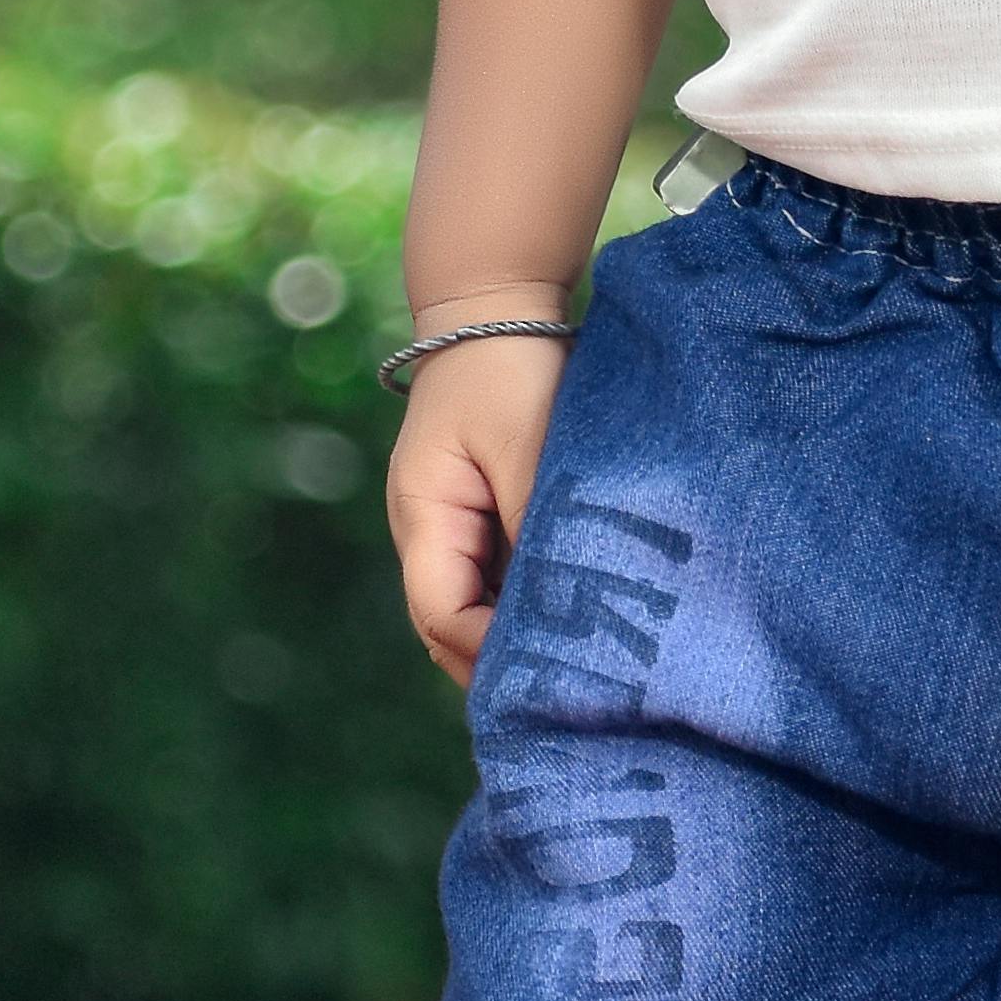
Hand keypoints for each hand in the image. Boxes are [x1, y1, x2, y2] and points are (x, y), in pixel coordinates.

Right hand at [385, 333, 569, 685]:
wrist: (498, 306)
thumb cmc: (511, 370)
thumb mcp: (528, 447)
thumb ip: (536, 528)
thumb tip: (555, 610)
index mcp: (422, 515)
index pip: (442, 615)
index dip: (490, 651)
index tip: (555, 669)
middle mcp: (425, 531)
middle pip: (448, 628)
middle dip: (499, 663)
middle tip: (571, 694)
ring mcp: (450, 527)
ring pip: (473, 609)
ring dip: (514, 637)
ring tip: (577, 667)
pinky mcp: (479, 516)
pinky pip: (495, 580)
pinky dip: (526, 603)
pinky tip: (573, 617)